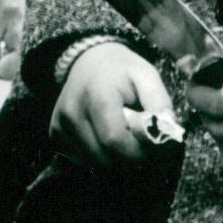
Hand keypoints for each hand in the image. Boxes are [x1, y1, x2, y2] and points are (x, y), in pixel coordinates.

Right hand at [51, 42, 175, 166]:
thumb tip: (167, 131)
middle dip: (127, 156)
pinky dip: (98, 154)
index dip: (136, 151)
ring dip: (112, 157)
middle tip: (138, 140)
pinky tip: (103, 135)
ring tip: (121, 134)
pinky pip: (81, 159)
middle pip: (103, 157)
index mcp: (97, 96)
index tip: (151, 146)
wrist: (89, 60)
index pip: (114, 140)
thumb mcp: (147, 76)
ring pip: (92, 162)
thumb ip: (159, 103)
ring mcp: (60, 124)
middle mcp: (72, 112)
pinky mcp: (54, 133)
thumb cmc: (123, 70)